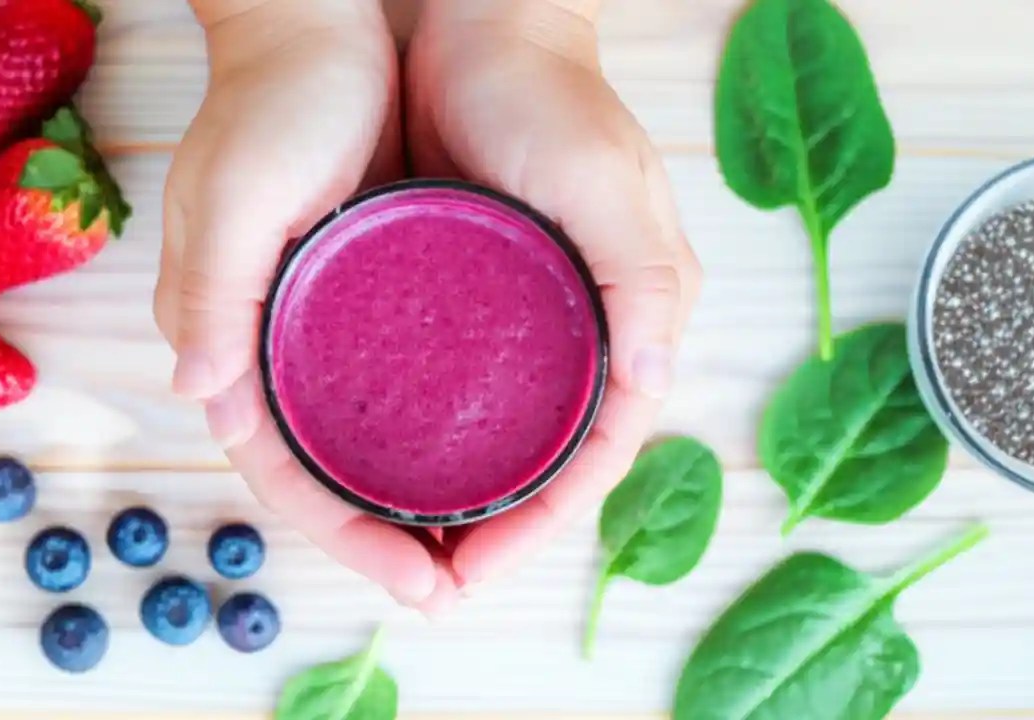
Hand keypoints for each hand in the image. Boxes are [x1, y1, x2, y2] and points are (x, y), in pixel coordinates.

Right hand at [156, 0, 451, 606]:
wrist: (312, 30)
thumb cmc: (270, 102)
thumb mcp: (238, 191)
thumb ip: (212, 289)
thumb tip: (199, 391)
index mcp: (224, 335)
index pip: (276, 470)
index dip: (340, 536)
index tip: (416, 583)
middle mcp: (260, 345)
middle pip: (317, 471)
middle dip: (377, 539)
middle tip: (451, 585)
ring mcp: (307, 326)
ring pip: (350, 441)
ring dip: (399, 499)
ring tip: (468, 543)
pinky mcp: (354, 298)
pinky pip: (379, 392)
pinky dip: (414, 436)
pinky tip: (467, 452)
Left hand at [406, 0, 702, 588]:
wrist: (481, 29)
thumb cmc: (549, 97)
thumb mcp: (603, 180)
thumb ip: (642, 275)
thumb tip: (649, 381)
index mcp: (631, 322)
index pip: (595, 457)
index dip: (540, 526)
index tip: (472, 572)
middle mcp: (586, 335)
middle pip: (546, 465)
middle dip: (495, 535)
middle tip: (428, 583)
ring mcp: (529, 323)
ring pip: (502, 440)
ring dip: (460, 500)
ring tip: (400, 546)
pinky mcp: (475, 303)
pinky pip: (460, 394)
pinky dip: (431, 440)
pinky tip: (384, 463)